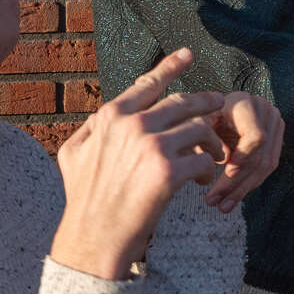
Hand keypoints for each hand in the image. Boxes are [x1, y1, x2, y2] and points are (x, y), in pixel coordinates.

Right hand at [51, 48, 224, 279]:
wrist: (93, 238)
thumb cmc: (83, 200)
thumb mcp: (73, 154)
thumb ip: (91, 128)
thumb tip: (104, 113)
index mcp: (111, 117)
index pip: (147, 85)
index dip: (170, 66)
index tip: (187, 54)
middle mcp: (132, 125)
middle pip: (183, 103)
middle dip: (206, 103)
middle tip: (220, 106)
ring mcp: (151, 147)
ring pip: (199, 130)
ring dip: (211, 142)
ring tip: (215, 155)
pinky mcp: (169, 172)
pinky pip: (203, 161)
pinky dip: (208, 171)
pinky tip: (203, 182)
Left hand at [205, 92, 282, 213]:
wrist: (219, 108)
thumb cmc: (203, 115)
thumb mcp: (197, 121)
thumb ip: (201, 135)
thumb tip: (214, 161)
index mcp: (245, 104)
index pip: (256, 137)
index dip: (244, 158)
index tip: (225, 174)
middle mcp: (265, 112)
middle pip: (260, 155)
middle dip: (237, 182)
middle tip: (216, 202)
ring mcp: (274, 125)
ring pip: (266, 165)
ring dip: (244, 189)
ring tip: (223, 206)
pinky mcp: (276, 139)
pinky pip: (268, 166)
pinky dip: (250, 183)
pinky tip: (234, 197)